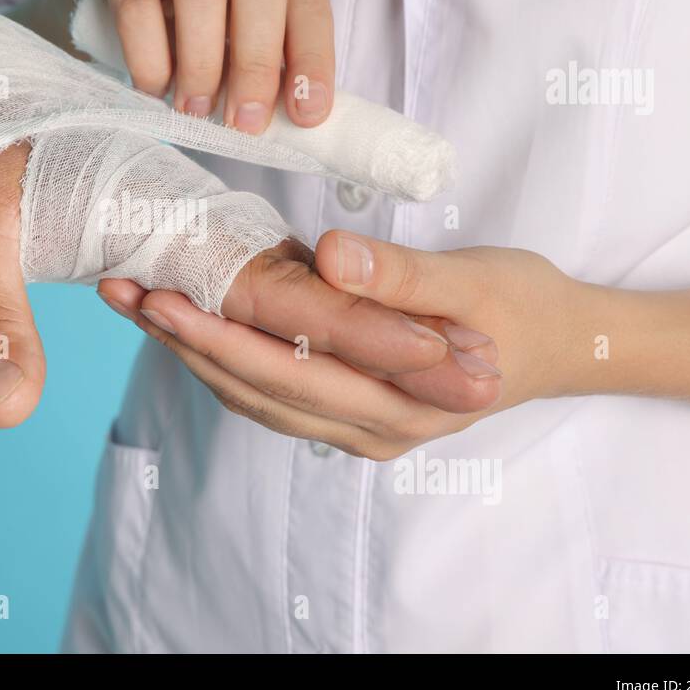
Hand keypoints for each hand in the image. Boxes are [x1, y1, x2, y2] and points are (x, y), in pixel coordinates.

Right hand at [0, 145, 496, 431]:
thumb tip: (4, 412)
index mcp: (156, 289)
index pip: (273, 325)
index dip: (355, 341)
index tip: (443, 359)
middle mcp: (188, 294)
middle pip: (305, 335)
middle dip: (392, 355)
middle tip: (485, 374)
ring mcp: (196, 266)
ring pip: (297, 310)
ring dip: (373, 329)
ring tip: (453, 342)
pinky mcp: (197, 235)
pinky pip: (273, 272)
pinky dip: (329, 285)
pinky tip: (364, 292)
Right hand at [12, 0, 334, 131]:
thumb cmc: (200, 23)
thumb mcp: (248, 32)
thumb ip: (277, 62)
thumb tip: (299, 116)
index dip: (312, 56)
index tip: (306, 115)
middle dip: (256, 60)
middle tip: (245, 121)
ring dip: (203, 60)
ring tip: (196, 110)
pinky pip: (137, 2)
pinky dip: (150, 57)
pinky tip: (154, 90)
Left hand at [99, 233, 582, 459]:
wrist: (567, 344)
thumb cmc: (525, 306)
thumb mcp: (475, 280)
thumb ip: (401, 277)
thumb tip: (331, 259)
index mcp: (403, 404)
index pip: (289, 374)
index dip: (219, 337)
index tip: (159, 296)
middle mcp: (373, 431)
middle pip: (257, 390)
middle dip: (185, 341)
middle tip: (123, 291)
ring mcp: (361, 429)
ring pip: (258, 396)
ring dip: (195, 352)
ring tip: (138, 302)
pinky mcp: (352, 412)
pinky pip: (275, 393)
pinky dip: (229, 359)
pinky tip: (192, 326)